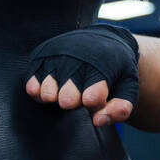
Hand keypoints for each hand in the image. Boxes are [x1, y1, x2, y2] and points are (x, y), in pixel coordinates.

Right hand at [24, 23, 139, 125]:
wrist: (102, 39)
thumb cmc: (116, 70)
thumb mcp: (128, 88)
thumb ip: (120, 109)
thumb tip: (98, 120)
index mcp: (101, 65)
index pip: (92, 99)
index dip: (95, 104)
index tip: (98, 95)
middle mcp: (76, 58)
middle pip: (67, 100)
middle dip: (76, 102)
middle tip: (82, 91)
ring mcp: (55, 56)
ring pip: (47, 94)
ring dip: (58, 97)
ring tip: (69, 86)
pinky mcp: (39, 57)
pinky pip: (31, 86)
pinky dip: (41, 91)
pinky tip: (54, 85)